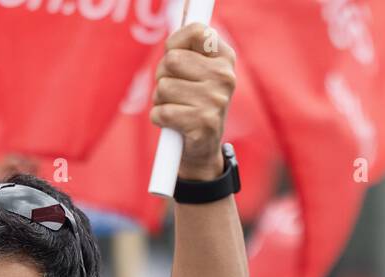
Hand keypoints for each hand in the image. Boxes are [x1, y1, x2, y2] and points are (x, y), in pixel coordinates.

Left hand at [149, 23, 236, 180]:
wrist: (202, 149)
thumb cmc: (192, 102)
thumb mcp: (196, 71)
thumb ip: (186, 46)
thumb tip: (179, 18)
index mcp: (225, 58)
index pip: (195, 31)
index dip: (174, 44)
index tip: (174, 58)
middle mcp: (225, 76)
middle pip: (171, 60)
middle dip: (162, 76)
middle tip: (173, 91)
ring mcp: (216, 100)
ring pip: (163, 87)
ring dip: (160, 100)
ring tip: (175, 108)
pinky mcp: (203, 123)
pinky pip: (161, 112)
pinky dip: (158, 118)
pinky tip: (172, 123)